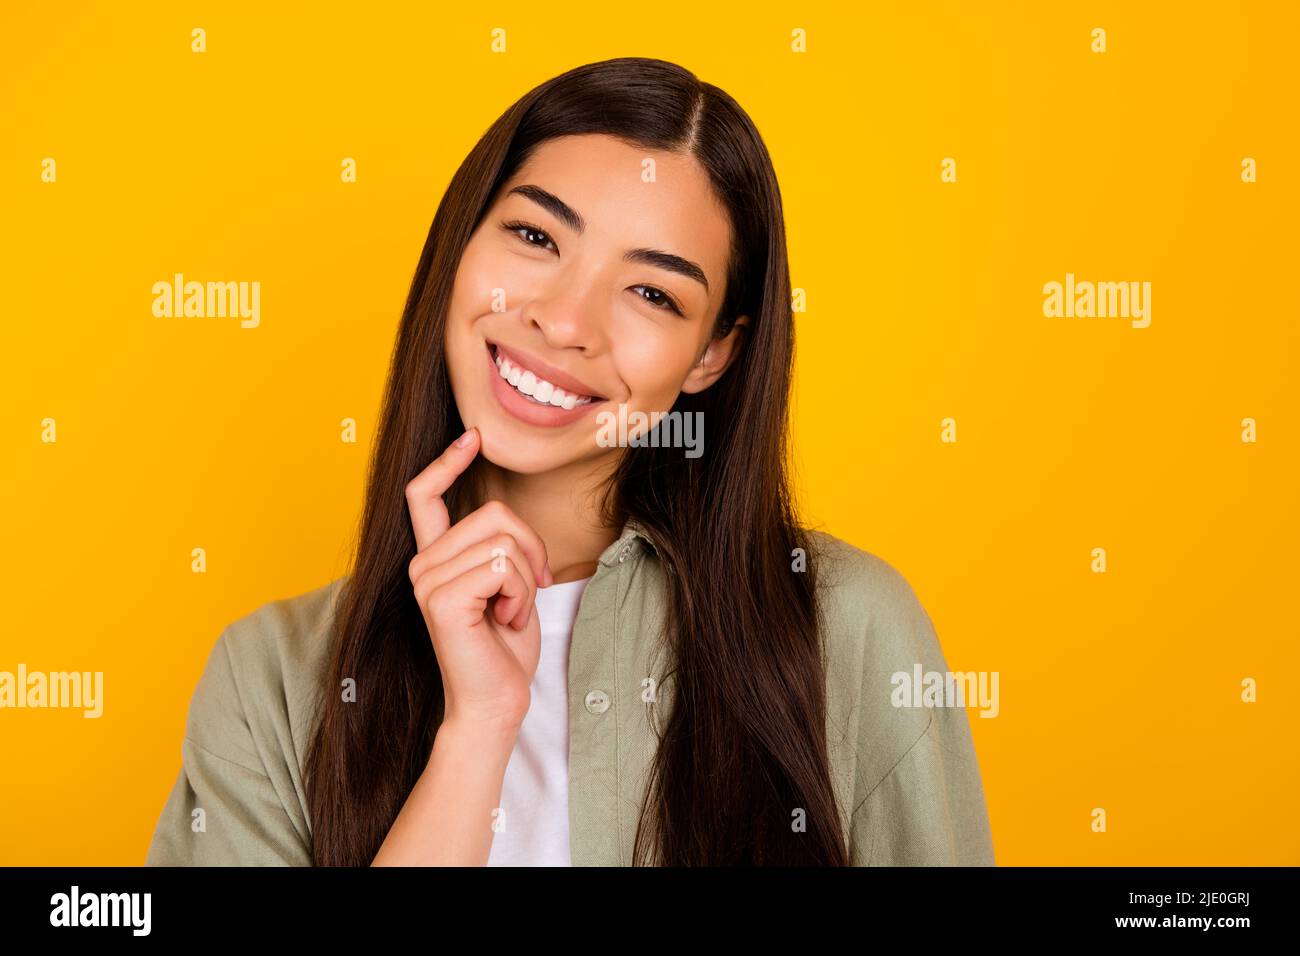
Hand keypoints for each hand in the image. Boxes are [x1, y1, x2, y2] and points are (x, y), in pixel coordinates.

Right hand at [405, 427, 550, 733]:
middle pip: (492, 513)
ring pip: (503, 541)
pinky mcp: (440, 598)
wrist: (496, 703)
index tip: (474, 437)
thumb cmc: (505, 649)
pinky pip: (501, 566)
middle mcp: (422, 565)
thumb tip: (505, 516)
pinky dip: (519, 594)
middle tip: (528, 591)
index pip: (425, 495)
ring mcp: (426, 580)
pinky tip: (504, 621)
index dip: (447, 462)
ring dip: (525, 579)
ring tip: (509, 612)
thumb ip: (499, 548)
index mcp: (435, 559)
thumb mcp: (507, 586)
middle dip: (529, 549)